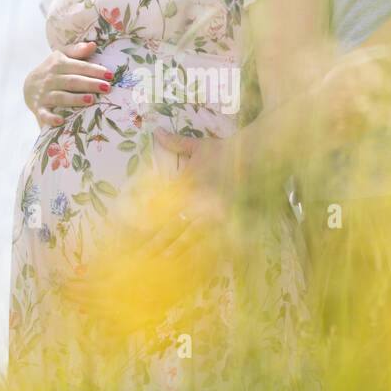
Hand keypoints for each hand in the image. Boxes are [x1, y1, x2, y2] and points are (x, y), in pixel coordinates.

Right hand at [23, 40, 112, 131]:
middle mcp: (51, 78)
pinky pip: (44, 114)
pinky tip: (61, 121)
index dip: (94, 70)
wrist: (29, 85)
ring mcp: (45, 94)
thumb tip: (93, 45)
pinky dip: (51, 118)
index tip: (110, 75)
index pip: (79, 67)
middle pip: (73, 81)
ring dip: (76, 99)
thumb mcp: (62, 55)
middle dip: (90, 84)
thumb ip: (77, 50)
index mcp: (58, 64)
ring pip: (61, 97)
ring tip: (91, 100)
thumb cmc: (54, 69)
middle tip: (107, 87)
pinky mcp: (39, 108)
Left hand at [142, 130, 236, 261]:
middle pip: (171, 225)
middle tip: (141, 254)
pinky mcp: (229, 219)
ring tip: (162, 259)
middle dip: (155, 241)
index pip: (160, 206)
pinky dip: (202, 249)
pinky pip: (213, 238)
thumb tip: (157, 131)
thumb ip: (175, 142)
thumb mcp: (198, 145)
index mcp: (185, 183)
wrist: (256, 154)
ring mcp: (212, 212)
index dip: (146, 220)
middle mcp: (195, 200)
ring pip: (189, 235)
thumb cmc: (226, 150)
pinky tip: (194, 258)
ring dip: (175, 248)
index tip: (134, 231)